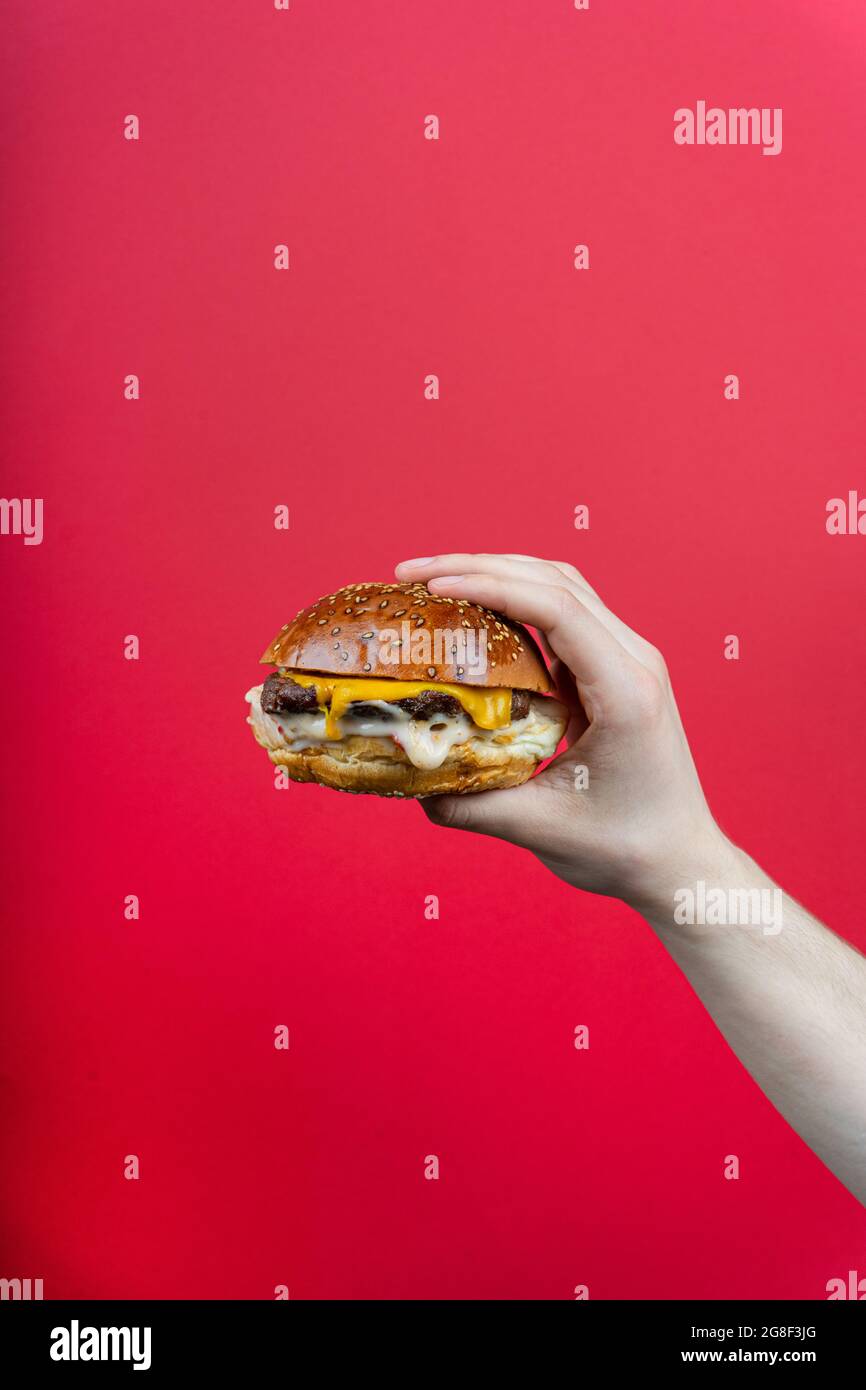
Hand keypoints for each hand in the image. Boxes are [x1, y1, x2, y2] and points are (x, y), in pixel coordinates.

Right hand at [394, 552, 734, 908]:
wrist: (679, 860)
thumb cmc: (625, 848)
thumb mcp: (542, 830)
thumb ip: (472, 805)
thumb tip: (408, 784)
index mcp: (625, 691)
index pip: (557, 609)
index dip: (491, 586)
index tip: (433, 589)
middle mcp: (634, 661)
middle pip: (554, 581)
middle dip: (478, 567)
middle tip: (411, 575)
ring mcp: (628, 660)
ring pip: (560, 587)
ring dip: (497, 575)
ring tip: (433, 584)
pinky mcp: (614, 670)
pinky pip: (563, 616)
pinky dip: (514, 602)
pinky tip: (471, 614)